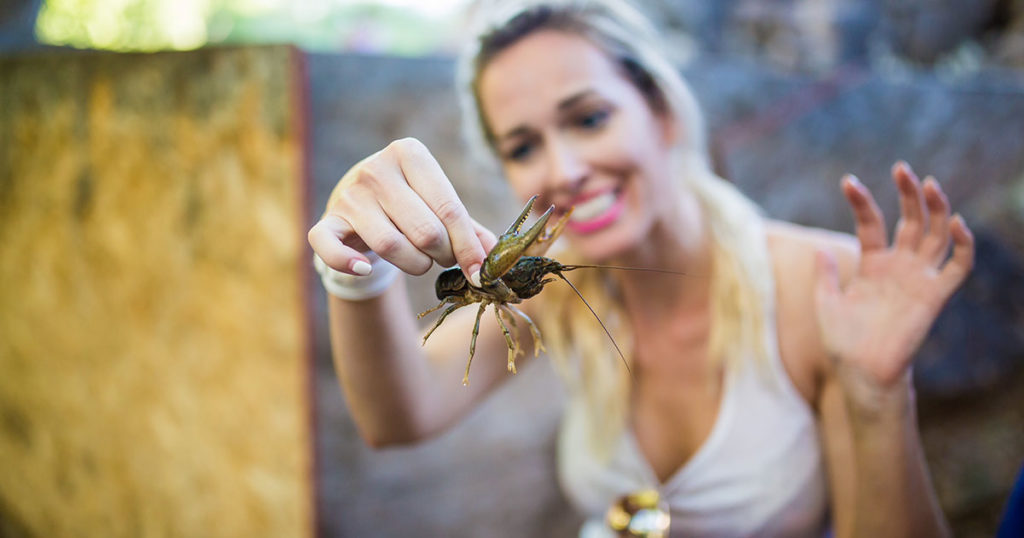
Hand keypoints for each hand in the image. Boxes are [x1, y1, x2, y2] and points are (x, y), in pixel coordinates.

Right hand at [307, 138, 496, 283]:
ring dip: (415, 265)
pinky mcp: (329, 220)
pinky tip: (364, 268)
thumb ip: (468, 227)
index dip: (468, 246)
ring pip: (392, 246)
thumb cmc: (411, 201)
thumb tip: (494, 254)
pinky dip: (347, 263)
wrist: (360, 199)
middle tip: (444, 259)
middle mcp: (377, 169)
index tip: (480, 272)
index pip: (449, 209)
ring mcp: (350, 195)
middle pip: (425, 231)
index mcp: (410, 153)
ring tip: (421, 261)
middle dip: (443, 255)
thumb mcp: (438, 203)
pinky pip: (331, 248)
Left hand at [815, 162, 973, 401]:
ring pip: (935, 235)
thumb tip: (819, 248)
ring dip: (936, 209)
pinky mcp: (934, 296)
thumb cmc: (842, 341)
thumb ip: (826, 275)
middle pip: (910, 220)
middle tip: (901, 168)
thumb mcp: (826, 303)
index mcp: (871, 264)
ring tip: (930, 184)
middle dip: (908, 194)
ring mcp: (918, 279)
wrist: (861, 372)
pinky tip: (956, 223)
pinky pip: (957, 268)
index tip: (848, 181)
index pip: (871, 223)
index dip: (862, 201)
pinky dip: (963, 245)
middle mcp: (898, 266)